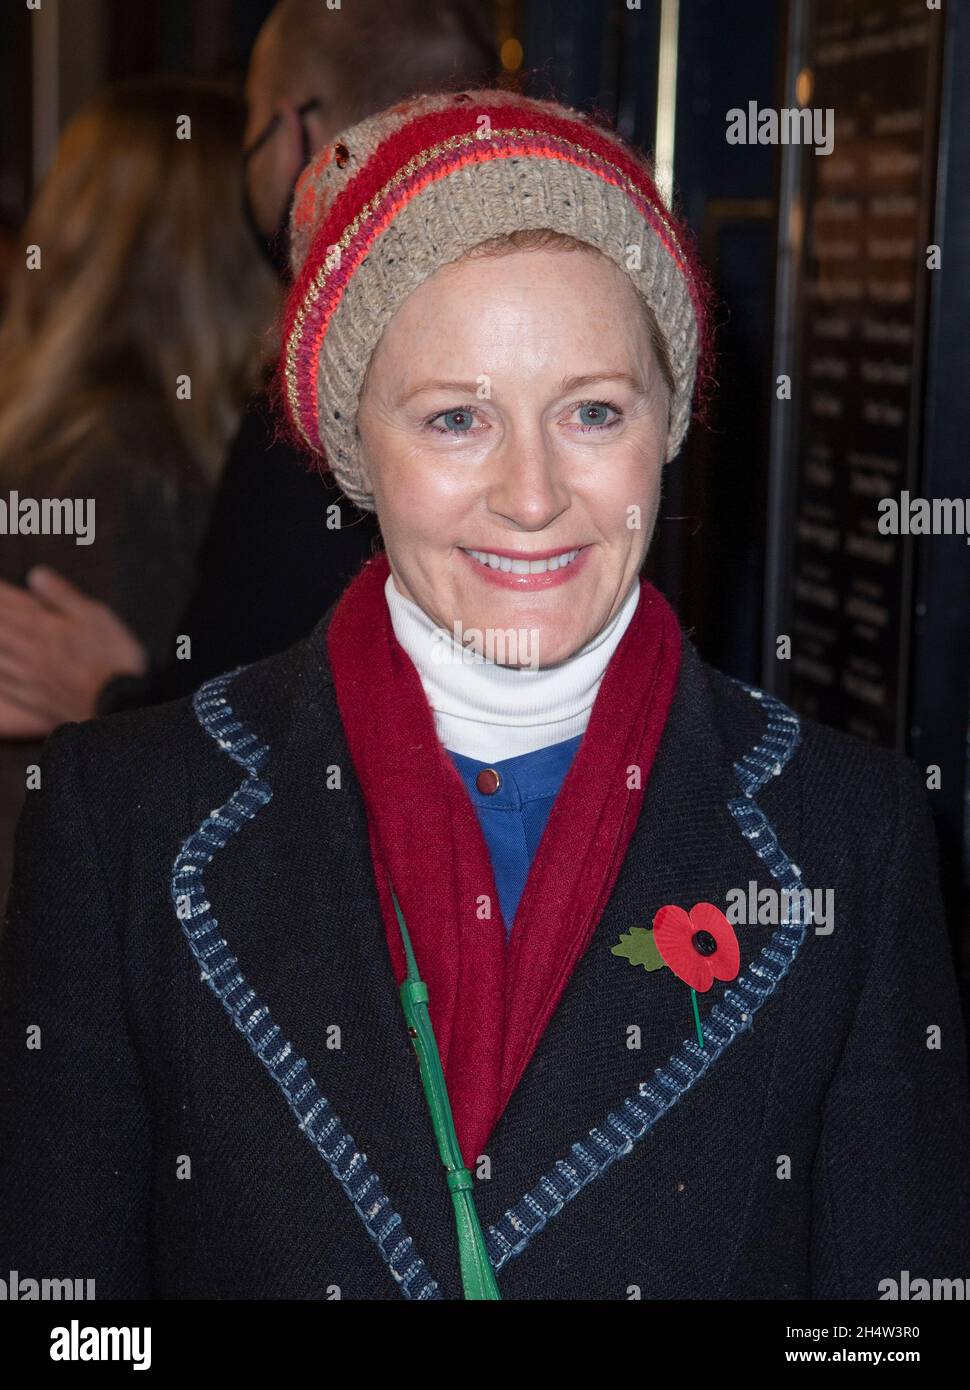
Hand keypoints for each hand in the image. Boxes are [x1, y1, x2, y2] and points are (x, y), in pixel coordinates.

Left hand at [0, 567, 147, 737]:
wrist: (122, 708)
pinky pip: (1, 685)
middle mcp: (29, 650)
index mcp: (44, 626)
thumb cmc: (115, 657)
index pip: (9, 603)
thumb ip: (63, 595)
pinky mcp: (33, 700)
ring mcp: (28, 677)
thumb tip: (35, 574)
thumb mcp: (97, 617)